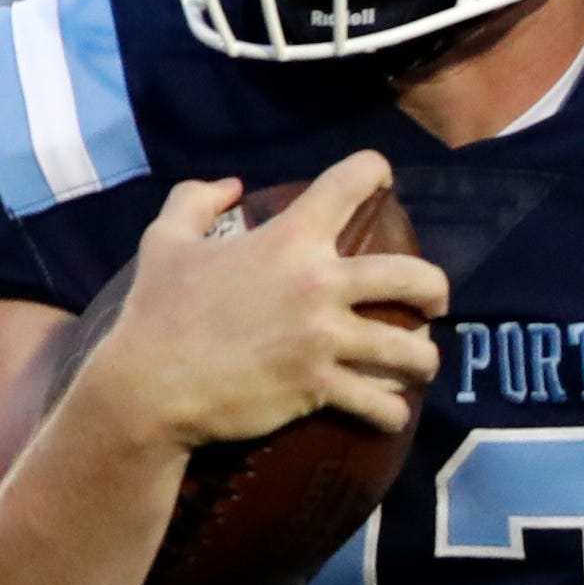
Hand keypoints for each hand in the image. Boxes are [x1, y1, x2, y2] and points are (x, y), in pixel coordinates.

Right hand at [73, 151, 449, 449]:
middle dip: (435, 290)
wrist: (149, 388)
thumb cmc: (155, 313)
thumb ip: (195, 200)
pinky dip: (392, 411)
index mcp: (289, 238)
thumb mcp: (164, 242)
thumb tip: (231, 186)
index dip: (374, 171)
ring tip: (419, 365)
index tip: (382, 179)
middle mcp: (318, 282)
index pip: (351, 181)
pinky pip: (380, 403)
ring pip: (411, 349)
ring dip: (422, 358)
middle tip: (433, 301)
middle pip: (414, 276)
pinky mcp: (319, 387)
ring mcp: (324, 338)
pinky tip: (391, 413)